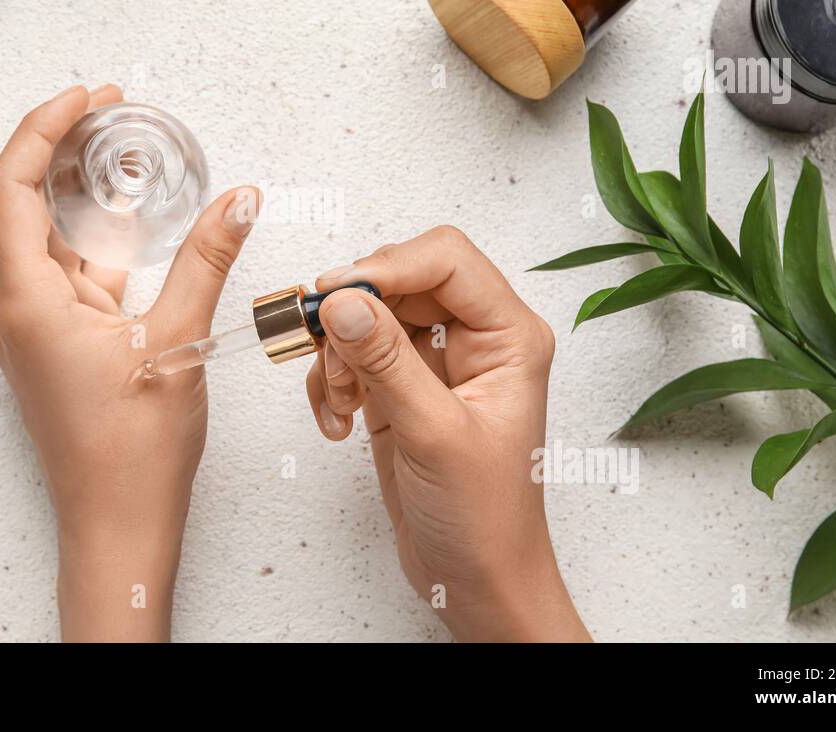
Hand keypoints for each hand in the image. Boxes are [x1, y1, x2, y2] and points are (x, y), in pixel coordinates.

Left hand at [0, 84, 259, 640]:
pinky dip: (94, 236)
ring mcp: (30, 325)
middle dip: (61, 147)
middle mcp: (13, 307)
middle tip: (112, 110)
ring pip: (44, 236)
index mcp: (24, 300)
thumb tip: (240, 199)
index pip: (8, 186)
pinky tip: (134, 220)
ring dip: (80, 191)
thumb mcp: (176, 341)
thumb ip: (206, 260)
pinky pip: (64, 270)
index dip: (42, 128)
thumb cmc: (129, 451)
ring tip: (126, 150)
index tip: (86, 98)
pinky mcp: (51, 341)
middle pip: (18, 201)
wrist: (116, 522)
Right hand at [305, 226, 588, 641]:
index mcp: (509, 336)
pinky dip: (331, 380)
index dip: (388, 265)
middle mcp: (475, 338)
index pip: (446, 259)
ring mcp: (434, 360)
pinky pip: (351, 353)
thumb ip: (386, 362)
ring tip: (342, 402)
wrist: (476, 577)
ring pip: (367, 314)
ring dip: (338, 352)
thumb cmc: (486, 517)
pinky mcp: (400, 385)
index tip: (337, 292)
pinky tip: (338, 421)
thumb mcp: (435, 435)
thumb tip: (343, 300)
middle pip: (399, 279)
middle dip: (354, 313)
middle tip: (326, 348)